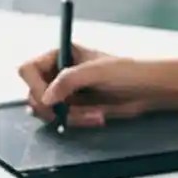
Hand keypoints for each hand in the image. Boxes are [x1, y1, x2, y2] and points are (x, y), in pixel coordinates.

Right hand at [17, 44, 157, 127]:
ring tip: (93, 114)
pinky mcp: (74, 108)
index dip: (34, 86)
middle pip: (34, 94)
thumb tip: (47, 98)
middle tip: (68, 112)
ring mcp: (66, 92)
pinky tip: (97, 116)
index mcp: (61, 55)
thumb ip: (68, 80)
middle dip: (54, 107)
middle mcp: (59, 72)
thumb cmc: (127, 71)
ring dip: (69, 116)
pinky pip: (63, 120)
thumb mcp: (97, 71)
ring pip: (48, 111)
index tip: (48, 100)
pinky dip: (77, 122)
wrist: (147, 90)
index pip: (30, 70)